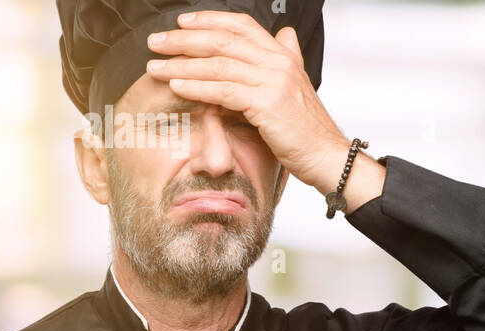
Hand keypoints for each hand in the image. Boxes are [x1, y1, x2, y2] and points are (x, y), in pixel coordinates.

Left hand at [146, 10, 381, 203]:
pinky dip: (196, 86)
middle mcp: (279, 62)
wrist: (328, 156)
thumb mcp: (300, 85)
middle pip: (223, 40)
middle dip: (184, 39)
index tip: (182, 23)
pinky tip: (176, 86)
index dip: (210, 20)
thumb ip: (288, 57)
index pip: (242, 25)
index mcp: (284, 55)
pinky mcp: (267, 103)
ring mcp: (274, 81)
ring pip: (218, 64)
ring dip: (181, 64)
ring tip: (155, 67)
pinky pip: (223, 90)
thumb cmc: (309, 129)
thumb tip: (283, 34)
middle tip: (156, 43)